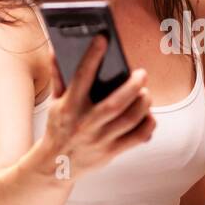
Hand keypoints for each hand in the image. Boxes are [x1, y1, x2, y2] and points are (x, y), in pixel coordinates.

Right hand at [39, 36, 154, 178]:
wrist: (56, 166)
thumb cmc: (58, 128)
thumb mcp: (54, 102)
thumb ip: (58, 76)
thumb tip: (55, 48)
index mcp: (70, 107)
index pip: (81, 77)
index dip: (92, 57)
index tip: (103, 39)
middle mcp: (86, 123)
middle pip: (115, 103)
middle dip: (133, 86)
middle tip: (142, 73)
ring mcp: (100, 139)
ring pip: (129, 119)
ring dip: (143, 103)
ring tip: (146, 92)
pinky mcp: (111, 152)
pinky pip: (137, 137)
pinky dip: (148, 124)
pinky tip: (149, 114)